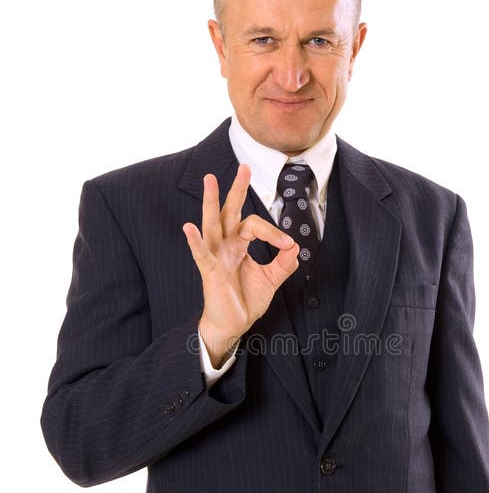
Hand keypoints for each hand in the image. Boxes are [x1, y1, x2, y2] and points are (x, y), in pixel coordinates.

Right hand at [182, 164, 298, 365]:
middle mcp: (225, 245)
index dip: (273, 232)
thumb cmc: (245, 301)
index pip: (254, 225)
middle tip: (245, 167)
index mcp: (239, 244)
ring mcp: (215, 256)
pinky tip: (188, 227)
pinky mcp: (208, 271)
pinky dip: (194, 241)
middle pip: (229, 211)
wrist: (233, 325)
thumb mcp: (270, 280)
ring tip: (210, 180)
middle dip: (237, 189)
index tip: (288, 245)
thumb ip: (283, 264)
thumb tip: (295, 247)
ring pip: (212, 224)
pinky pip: (200, 254)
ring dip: (210, 201)